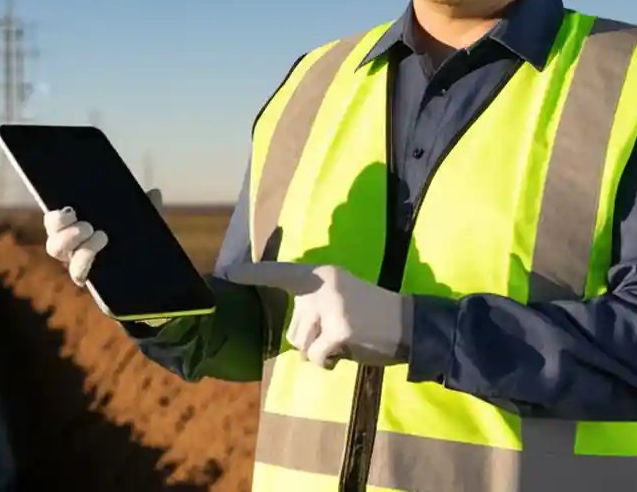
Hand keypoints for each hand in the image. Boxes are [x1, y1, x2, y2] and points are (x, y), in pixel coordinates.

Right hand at [41, 188, 162, 286]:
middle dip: (65, 234)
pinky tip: (100, 256)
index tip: (70, 210)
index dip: (56, 218)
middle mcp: (73, 249)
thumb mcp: (140, 221)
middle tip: (88, 226)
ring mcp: (80, 265)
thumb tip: (154, 193)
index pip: (54, 223)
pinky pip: (78, 275)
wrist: (149, 273)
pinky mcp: (90, 280)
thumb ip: (144, 207)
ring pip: (66, 261)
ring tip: (102, 237)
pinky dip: (85, 265)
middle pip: (54, 245)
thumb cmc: (135, 238)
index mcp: (76, 228)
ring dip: (80, 249)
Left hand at [219, 261, 408, 368]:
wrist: (410, 324)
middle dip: (312, 341)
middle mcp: (322, 285)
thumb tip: (293, 336)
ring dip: (321, 353)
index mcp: (321, 275)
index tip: (226, 273)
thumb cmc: (373, 317)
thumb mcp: (340, 300)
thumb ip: (314, 308)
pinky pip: (317, 358)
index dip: (251, 274)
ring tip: (348, 341)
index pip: (279, 273)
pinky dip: (330, 363)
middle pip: (293, 329)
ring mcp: (331, 306)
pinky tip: (351, 351)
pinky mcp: (340, 329)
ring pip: (302, 346)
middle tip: (341, 333)